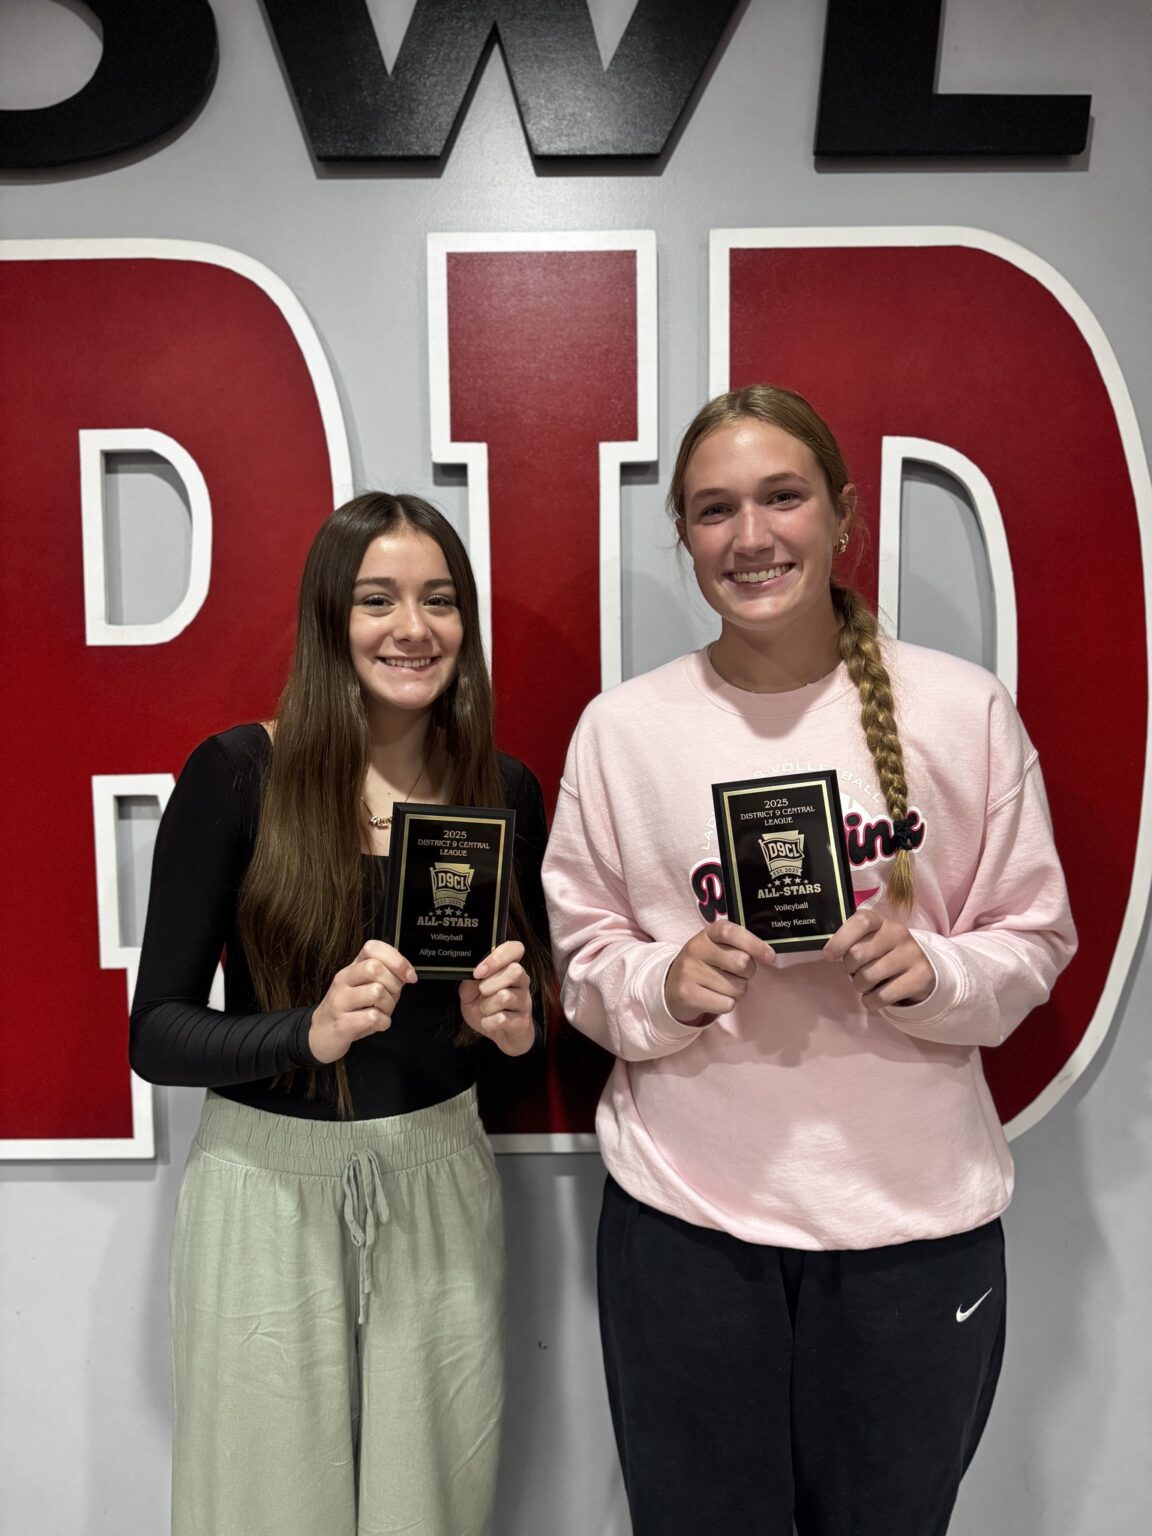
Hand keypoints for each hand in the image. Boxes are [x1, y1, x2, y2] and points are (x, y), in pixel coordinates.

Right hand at [308, 941, 416, 1063]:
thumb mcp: (365, 987)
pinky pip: (373, 1017)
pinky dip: (383, 1022)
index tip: (409, 976)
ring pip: (376, 991)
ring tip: (381, 1012)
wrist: (321, 1034)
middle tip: (392, 997)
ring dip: (388, 1005)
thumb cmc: (350, 1009)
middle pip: (375, 968)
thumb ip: (385, 976)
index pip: (373, 948)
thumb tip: (407, 972)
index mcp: (351, 968)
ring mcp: (340, 1002)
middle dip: (394, 984)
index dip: (397, 959)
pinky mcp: (342, 1024)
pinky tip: (376, 1024)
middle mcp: (343, 980)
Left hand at [459, 940, 534, 1056]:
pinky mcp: (523, 1022)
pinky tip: (488, 1023)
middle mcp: (521, 983)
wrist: (502, 1038)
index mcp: (509, 970)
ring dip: (487, 1005)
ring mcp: (524, 1002)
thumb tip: (468, 973)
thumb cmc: (488, 1010)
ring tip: (485, 1010)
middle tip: (482, 992)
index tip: (479, 972)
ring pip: (505, 996)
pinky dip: (488, 1022)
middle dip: (490, 983)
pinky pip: (502, 1019)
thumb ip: (469, 983)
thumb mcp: (470, 995)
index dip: (497, 957)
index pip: (515, 949)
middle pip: (515, 970)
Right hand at [664, 918, 774, 1023]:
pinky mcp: (687, 994)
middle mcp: (695, 949)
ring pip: (737, 987)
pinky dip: (726, 1004)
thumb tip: (768, 955)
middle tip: (738, 974)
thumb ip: (738, 946)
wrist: (671, 988)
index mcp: (706, 934)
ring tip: (721, 987)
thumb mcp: (715, 948)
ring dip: (736, 991)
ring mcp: (689, 972)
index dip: (754, 943)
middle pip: (741, 962)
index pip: (731, 932)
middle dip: (748, 973)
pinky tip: (714, 998)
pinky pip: (726, 1004)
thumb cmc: (704, 966)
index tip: (769, 956)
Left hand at [823, 908, 933, 1009]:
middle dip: (848, 968)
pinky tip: (875, 995)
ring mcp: (911, 955)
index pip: (861, 922)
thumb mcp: (868, 940)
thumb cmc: (882, 953)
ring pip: (867, 977)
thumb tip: (830, 954)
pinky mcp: (920, 978)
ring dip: (859, 985)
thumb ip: (850, 942)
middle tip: (854, 970)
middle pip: (857, 954)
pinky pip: (881, 996)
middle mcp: (898, 934)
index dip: (840, 939)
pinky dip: (871, 1001)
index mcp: (881, 921)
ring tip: (866, 982)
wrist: (920, 968)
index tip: (829, 955)